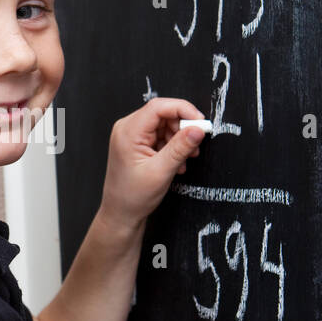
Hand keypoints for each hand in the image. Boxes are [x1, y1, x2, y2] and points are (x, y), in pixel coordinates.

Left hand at [99, 97, 207, 232]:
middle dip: (182, 128)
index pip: (159, 107)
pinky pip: (160, 135)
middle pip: (163, 114)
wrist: (121, 213)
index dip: (183, 110)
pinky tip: (176, 163)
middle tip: (194, 145)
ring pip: (164, 125)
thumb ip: (181, 148)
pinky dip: (172, 146)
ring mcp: (131, 135)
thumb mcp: (161, 171)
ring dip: (179, 140)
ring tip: (184, 160)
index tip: (200, 123)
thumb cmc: (133, 196)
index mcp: (128, 131)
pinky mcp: (137, 143)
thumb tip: (198, 129)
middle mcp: (127, 129)